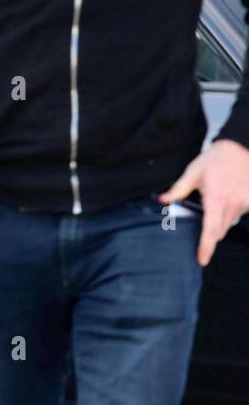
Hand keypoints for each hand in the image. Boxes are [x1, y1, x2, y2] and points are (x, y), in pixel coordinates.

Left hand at [159, 138, 248, 265]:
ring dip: (220, 221)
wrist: (241, 145)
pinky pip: (238, 214)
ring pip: (229, 223)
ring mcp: (244, 203)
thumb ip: (179, 188)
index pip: (210, 229)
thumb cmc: (216, 158)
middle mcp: (231, 203)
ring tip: (216, 201)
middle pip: (220, 231)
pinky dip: (231, 212)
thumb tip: (163, 200)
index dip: (206, 246)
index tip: (202, 259)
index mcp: (215, 198)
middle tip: (202, 231)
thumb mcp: (194, 171)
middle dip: (210, 236)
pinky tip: (227, 198)